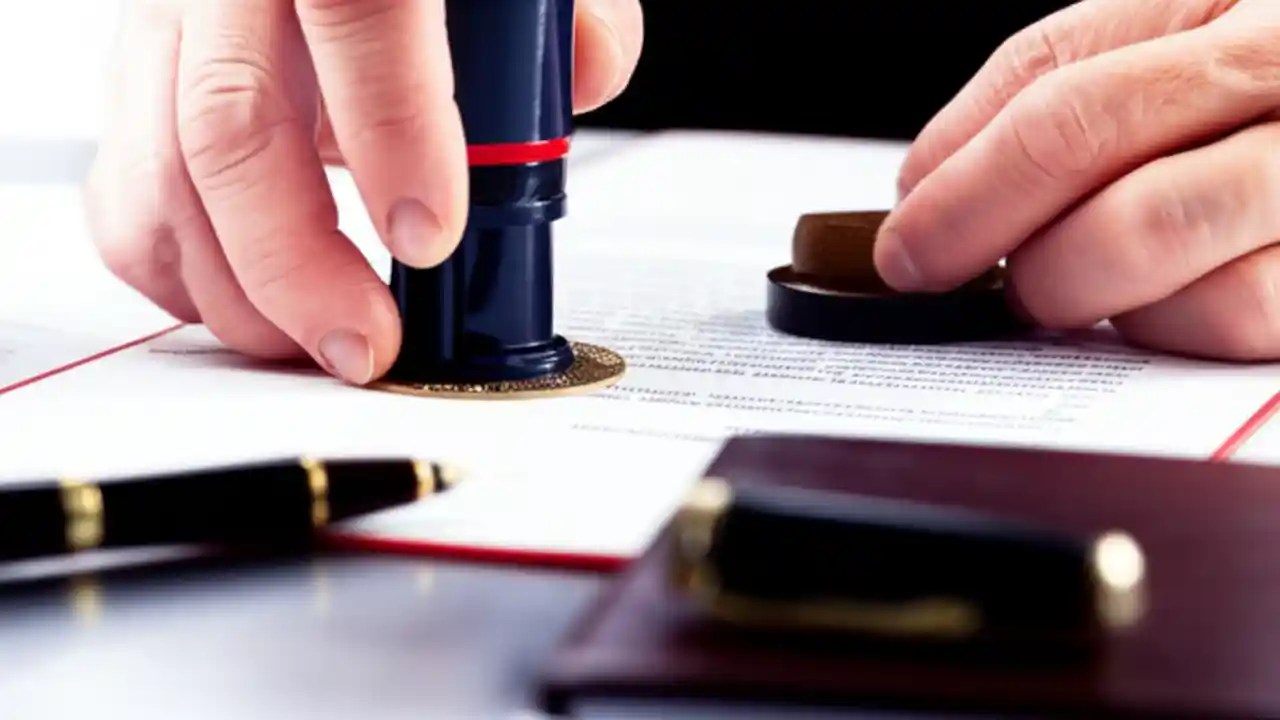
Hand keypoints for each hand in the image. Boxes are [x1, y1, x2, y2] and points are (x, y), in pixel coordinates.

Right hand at [84, 0, 641, 382]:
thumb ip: (575, 15)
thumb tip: (584, 73)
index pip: (357, 12)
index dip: (391, 128)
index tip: (431, 235)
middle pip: (230, 118)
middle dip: (299, 260)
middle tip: (369, 337)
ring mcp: (173, 35)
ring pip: (163, 176)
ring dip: (244, 292)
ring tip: (323, 339)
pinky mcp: (142, 93)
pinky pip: (131, 204)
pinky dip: (192, 278)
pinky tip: (263, 305)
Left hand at [874, 0, 1279, 360]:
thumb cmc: (1263, 109)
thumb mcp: (1175, 58)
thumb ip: (1056, 96)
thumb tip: (926, 185)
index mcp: (1222, 0)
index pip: (1056, 74)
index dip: (958, 166)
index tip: (903, 238)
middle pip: (1084, 134)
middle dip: (982, 222)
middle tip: (942, 268)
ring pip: (1151, 229)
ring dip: (1073, 280)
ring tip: (1067, 282)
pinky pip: (1232, 312)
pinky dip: (1166, 326)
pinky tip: (1164, 306)